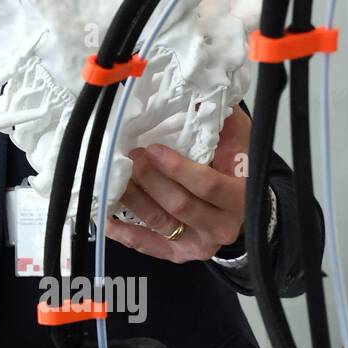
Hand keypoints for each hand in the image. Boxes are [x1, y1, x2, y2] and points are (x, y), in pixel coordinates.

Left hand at [106, 106, 249, 261]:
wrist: (240, 209)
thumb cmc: (235, 169)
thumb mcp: (238, 140)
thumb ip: (221, 120)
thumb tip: (196, 93)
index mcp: (239, 199)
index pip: (207, 185)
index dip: (177, 168)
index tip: (153, 149)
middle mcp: (222, 227)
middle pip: (178, 205)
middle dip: (150, 179)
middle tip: (131, 157)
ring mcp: (199, 244)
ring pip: (159, 222)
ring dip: (133, 199)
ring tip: (114, 178)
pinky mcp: (179, 254)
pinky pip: (148, 246)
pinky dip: (125, 232)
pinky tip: (107, 218)